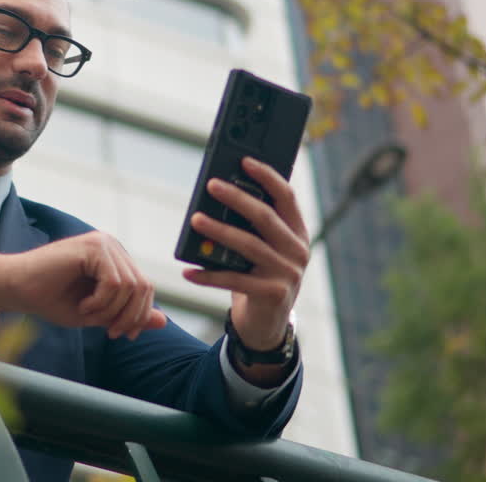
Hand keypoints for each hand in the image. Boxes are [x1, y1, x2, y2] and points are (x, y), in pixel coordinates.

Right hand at [0, 230, 166, 339]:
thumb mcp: (97, 313)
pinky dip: (101, 302)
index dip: (139, 315)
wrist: (16, 289)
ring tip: (87, 315)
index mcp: (114, 259)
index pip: (145, 287)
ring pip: (130, 286)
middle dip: (129, 316)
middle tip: (109, 332)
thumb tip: (164, 322)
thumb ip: (128, 314)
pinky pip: (114, 282)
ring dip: (111, 311)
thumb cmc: (50, 299)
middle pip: (143, 287)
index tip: (122, 334)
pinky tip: (83, 306)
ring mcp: (102, 243)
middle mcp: (111, 246)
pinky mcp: (91, 247)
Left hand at [183, 157, 309, 354]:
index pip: (286, 197)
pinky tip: (188, 271)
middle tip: (211, 185)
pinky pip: (234, 280)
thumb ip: (249, 227)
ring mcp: (288, 273)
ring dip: (219, 231)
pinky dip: (209, 275)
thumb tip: (216, 194)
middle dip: (237, 197)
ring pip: (248, 245)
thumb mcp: (260, 249)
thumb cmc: (257, 276)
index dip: (267, 177)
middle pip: (265, 217)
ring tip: (195, 220)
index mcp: (297, 233)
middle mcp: (297, 251)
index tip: (244, 161)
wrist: (266, 325)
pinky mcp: (273, 294)